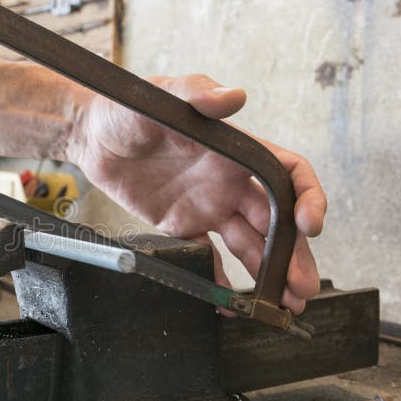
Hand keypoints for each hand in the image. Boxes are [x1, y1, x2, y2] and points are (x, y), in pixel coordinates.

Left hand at [68, 74, 325, 313]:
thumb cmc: (129, 107)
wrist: (91, 135)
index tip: (309, 226)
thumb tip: (234, 96)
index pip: (286, 174)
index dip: (306, 198)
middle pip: (274, 222)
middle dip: (292, 255)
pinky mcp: (181, 225)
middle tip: (301, 289)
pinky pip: (207, 256)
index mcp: (234, 152)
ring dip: (267, 273)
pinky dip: (220, 280)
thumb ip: (197, 94)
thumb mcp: (163, 94)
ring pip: (248, 244)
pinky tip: (231, 303)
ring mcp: (206, 206)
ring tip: (282, 306)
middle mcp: (228, 183)